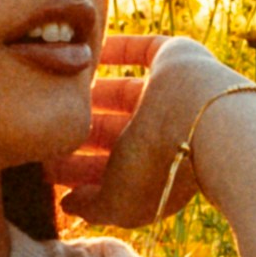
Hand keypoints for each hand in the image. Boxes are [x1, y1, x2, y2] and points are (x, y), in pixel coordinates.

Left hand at [55, 25, 163, 223]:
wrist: (208, 123)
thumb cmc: (160, 168)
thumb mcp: (119, 202)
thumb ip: (91, 206)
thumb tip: (67, 203)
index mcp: (156, 168)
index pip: (111, 168)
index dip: (80, 170)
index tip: (49, 167)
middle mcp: (164, 131)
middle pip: (112, 130)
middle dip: (80, 133)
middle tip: (47, 128)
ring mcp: (170, 94)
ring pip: (123, 93)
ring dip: (92, 94)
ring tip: (56, 90)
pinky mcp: (176, 58)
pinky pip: (140, 51)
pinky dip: (115, 50)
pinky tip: (82, 53)